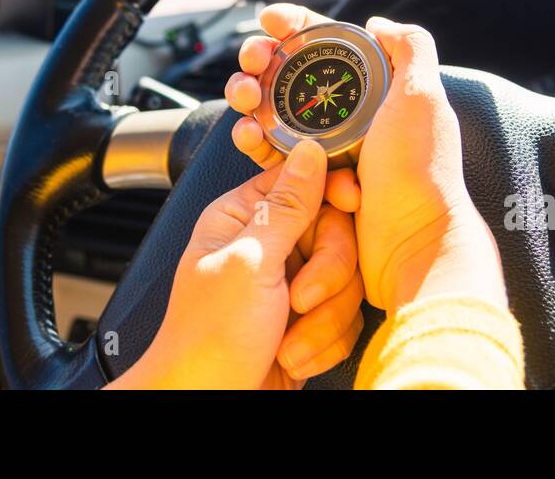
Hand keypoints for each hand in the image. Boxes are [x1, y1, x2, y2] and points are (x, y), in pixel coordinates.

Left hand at [110, 139, 364, 388]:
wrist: (206, 404)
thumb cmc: (208, 339)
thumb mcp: (249, 262)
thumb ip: (286, 206)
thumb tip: (310, 149)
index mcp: (245, 216)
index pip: (307, 181)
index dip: (334, 195)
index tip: (348, 205)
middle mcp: (270, 244)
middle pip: (337, 232)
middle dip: (327, 275)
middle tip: (299, 298)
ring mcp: (291, 284)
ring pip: (347, 279)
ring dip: (323, 320)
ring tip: (287, 341)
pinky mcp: (309, 321)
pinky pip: (347, 318)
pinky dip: (325, 343)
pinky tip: (294, 356)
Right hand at [227, 4, 506, 313]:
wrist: (409, 244)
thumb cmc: (419, 172)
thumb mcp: (424, 97)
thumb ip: (410, 47)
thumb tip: (378, 23)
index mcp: (376, 90)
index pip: (327, 45)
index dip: (295, 26)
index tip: (270, 20)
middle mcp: (352, 116)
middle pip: (291, 75)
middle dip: (262, 64)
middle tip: (250, 66)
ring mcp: (329, 150)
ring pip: (274, 112)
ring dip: (250, 100)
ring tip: (244, 103)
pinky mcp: (308, 182)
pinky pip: (271, 154)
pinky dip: (254, 140)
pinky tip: (247, 135)